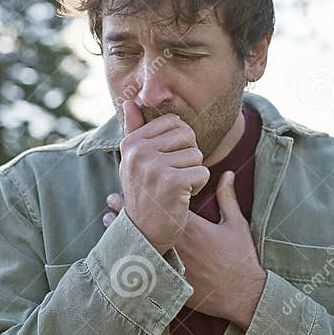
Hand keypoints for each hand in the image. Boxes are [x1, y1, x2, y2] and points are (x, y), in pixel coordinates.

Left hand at [104, 171, 266, 327]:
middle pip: (144, 223)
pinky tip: (119, 249)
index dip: (142, 194)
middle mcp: (175, 242)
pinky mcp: (170, 278)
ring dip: (124, 232)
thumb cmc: (240, 257)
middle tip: (110, 200)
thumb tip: (228, 172)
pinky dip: (130, 253)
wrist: (241, 293)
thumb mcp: (236, 224)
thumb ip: (227, 197)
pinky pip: (143, 263)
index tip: (129, 184)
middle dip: (126, 211)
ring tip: (107, 221)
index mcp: (189, 226)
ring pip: (139, 242)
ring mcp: (170, 262)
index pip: (159, 205)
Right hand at [117, 100, 209, 255]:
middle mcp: (139, 152)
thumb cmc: (144, 193)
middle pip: (188, 136)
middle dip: (188, 157)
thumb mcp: (134, 161)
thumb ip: (135, 130)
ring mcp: (154, 167)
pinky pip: (203, 173)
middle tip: (173, 176)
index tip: (166, 162)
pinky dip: (198, 187)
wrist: (144, 233)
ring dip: (193, 174)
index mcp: (131, 143)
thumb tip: (131, 101)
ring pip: (197, 155)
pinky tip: (182, 197)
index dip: (179, 142)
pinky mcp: (172, 182)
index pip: (174, 122)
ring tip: (175, 188)